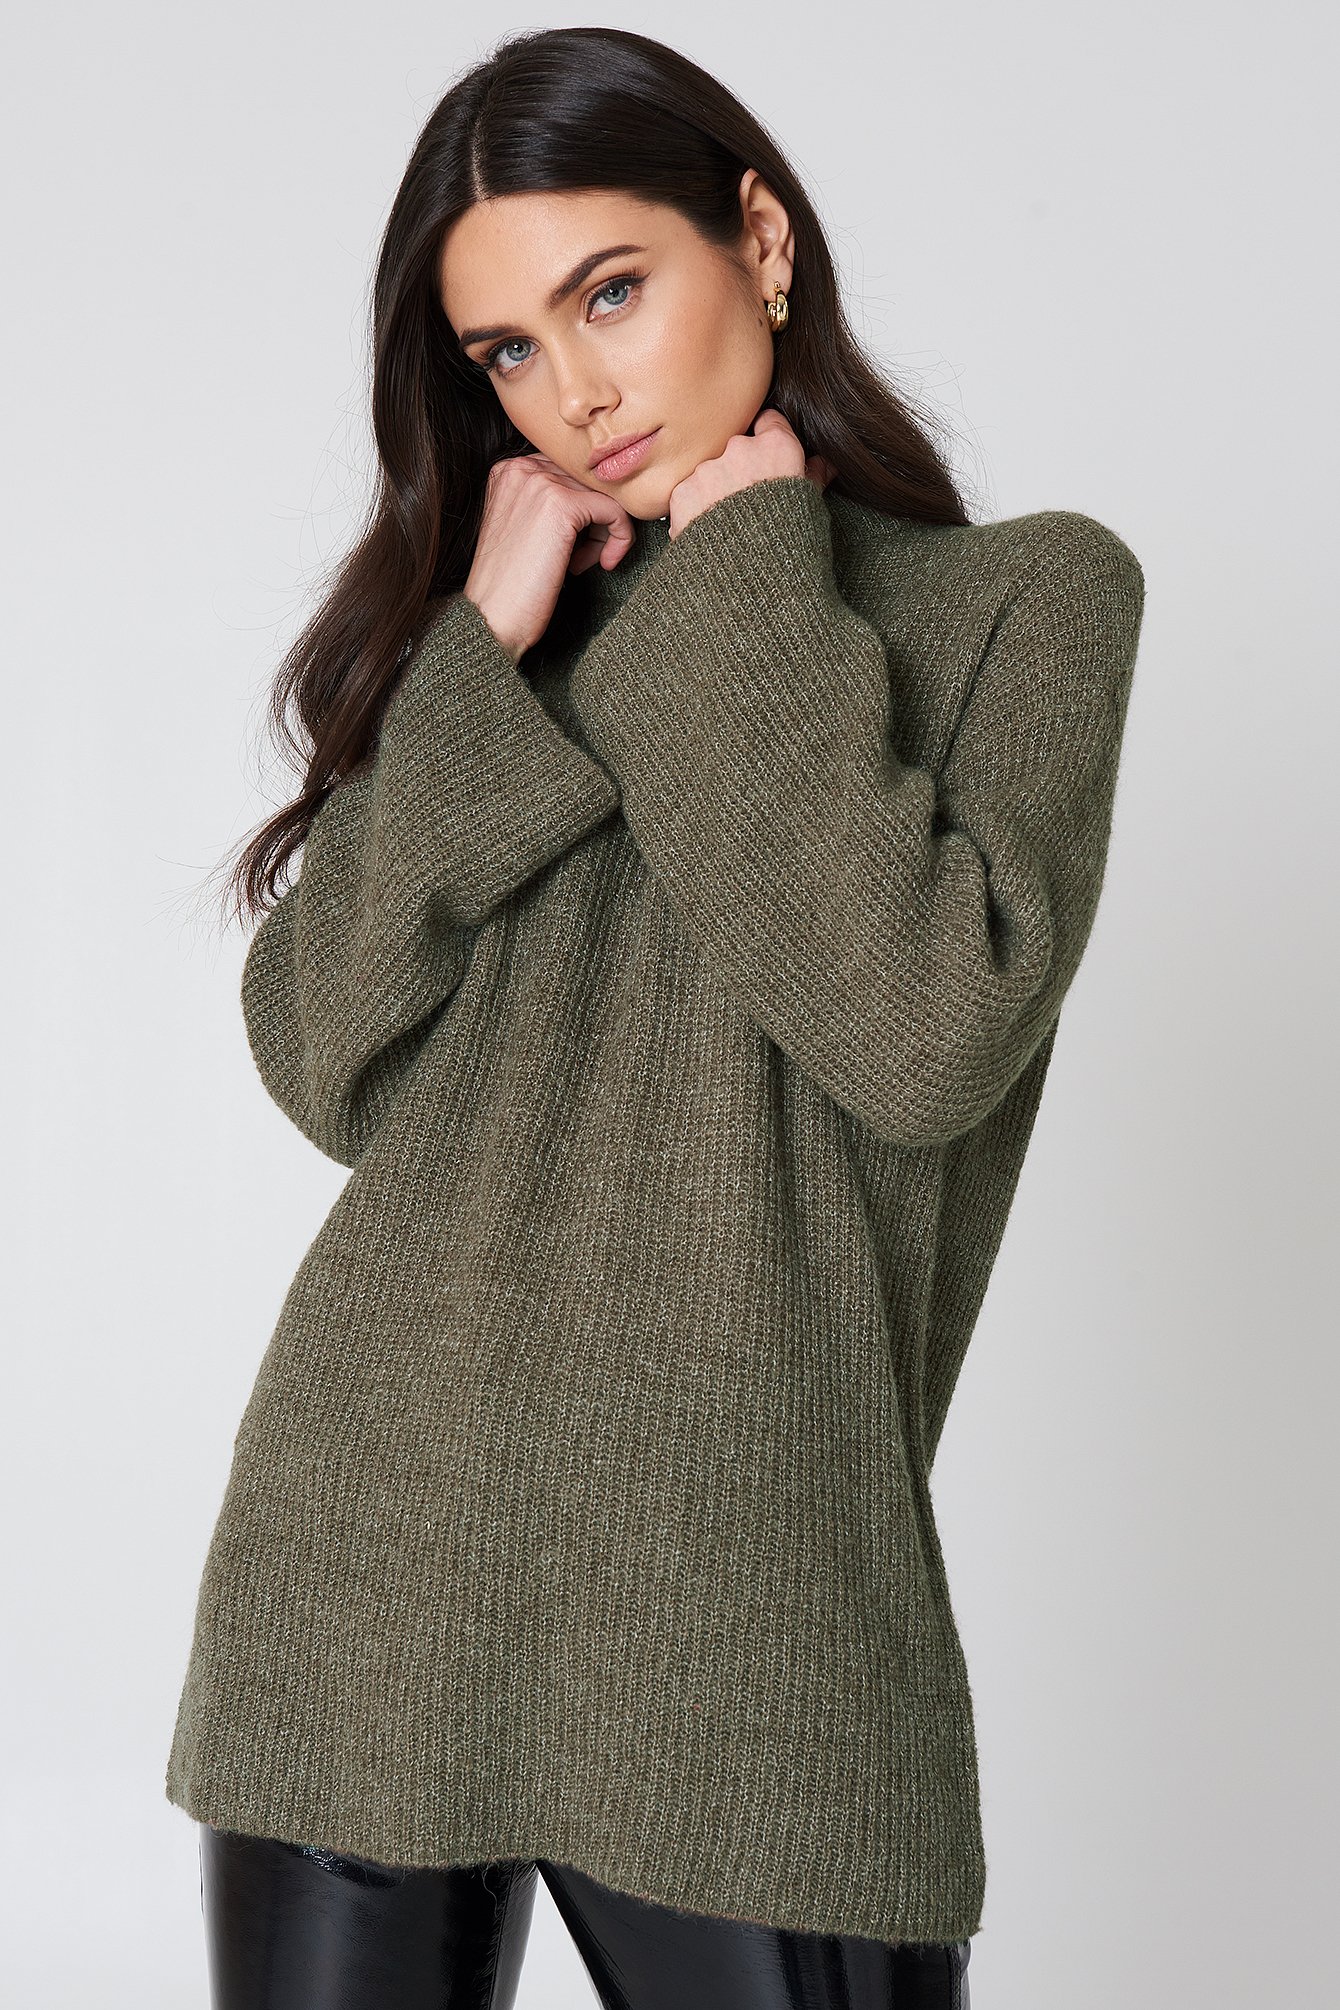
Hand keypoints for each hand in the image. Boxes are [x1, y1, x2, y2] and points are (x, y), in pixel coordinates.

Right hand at [462, 453, 636, 662]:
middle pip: (587, 481)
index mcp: (509, 470)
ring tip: (584, 563)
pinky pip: (614, 510)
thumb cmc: (510, 584)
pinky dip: (620, 538)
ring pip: (603, 495)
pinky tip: (604, 563)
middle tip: (583, 557)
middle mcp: (521, 468)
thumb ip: (549, 505)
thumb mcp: (526, 529)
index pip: (568, 472)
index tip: (577, 544)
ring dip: (605, 533)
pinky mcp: (562, 505)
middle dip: (595, 521)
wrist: (492, 616)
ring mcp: (541, 483)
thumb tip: (595, 498)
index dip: (582, 509)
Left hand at [664, 407, 835, 536]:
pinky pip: (688, 493)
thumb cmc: (791, 549)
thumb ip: (813, 478)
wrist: (752, 588)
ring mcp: (708, 471)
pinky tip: (709, 532)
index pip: (769, 422)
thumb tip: (824, 463)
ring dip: (716, 488)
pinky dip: (695, 508)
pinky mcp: (683, 494)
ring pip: (711, 470)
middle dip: (741, 468)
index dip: (769, 441)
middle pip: (737, 448)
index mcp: (777, 448)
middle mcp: (740, 450)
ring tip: (727, 525)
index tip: (767, 460)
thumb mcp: (810, 510)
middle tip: (747, 502)